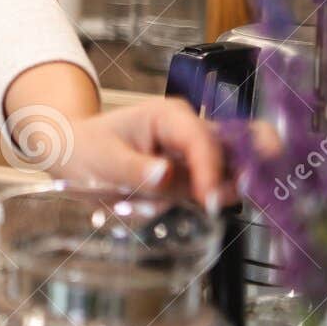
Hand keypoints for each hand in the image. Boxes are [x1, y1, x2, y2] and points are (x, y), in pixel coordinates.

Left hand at [26, 96, 234, 209]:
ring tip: (209, 207)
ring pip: (239, 164)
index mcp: (169, 116)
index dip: (211, 170)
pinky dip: (220, 197)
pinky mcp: (196, 174)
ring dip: (233, 187)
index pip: (203, 140)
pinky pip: (221, 184)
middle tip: (238, 197)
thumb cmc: (87, 148)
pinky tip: (205, 209)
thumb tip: (164, 175)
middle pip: (242, 140)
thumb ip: (133, 169)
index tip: (208, 200)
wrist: (76, 152)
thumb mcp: (101, 159)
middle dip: (250, 167)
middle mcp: (191, 129)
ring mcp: (197, 152)